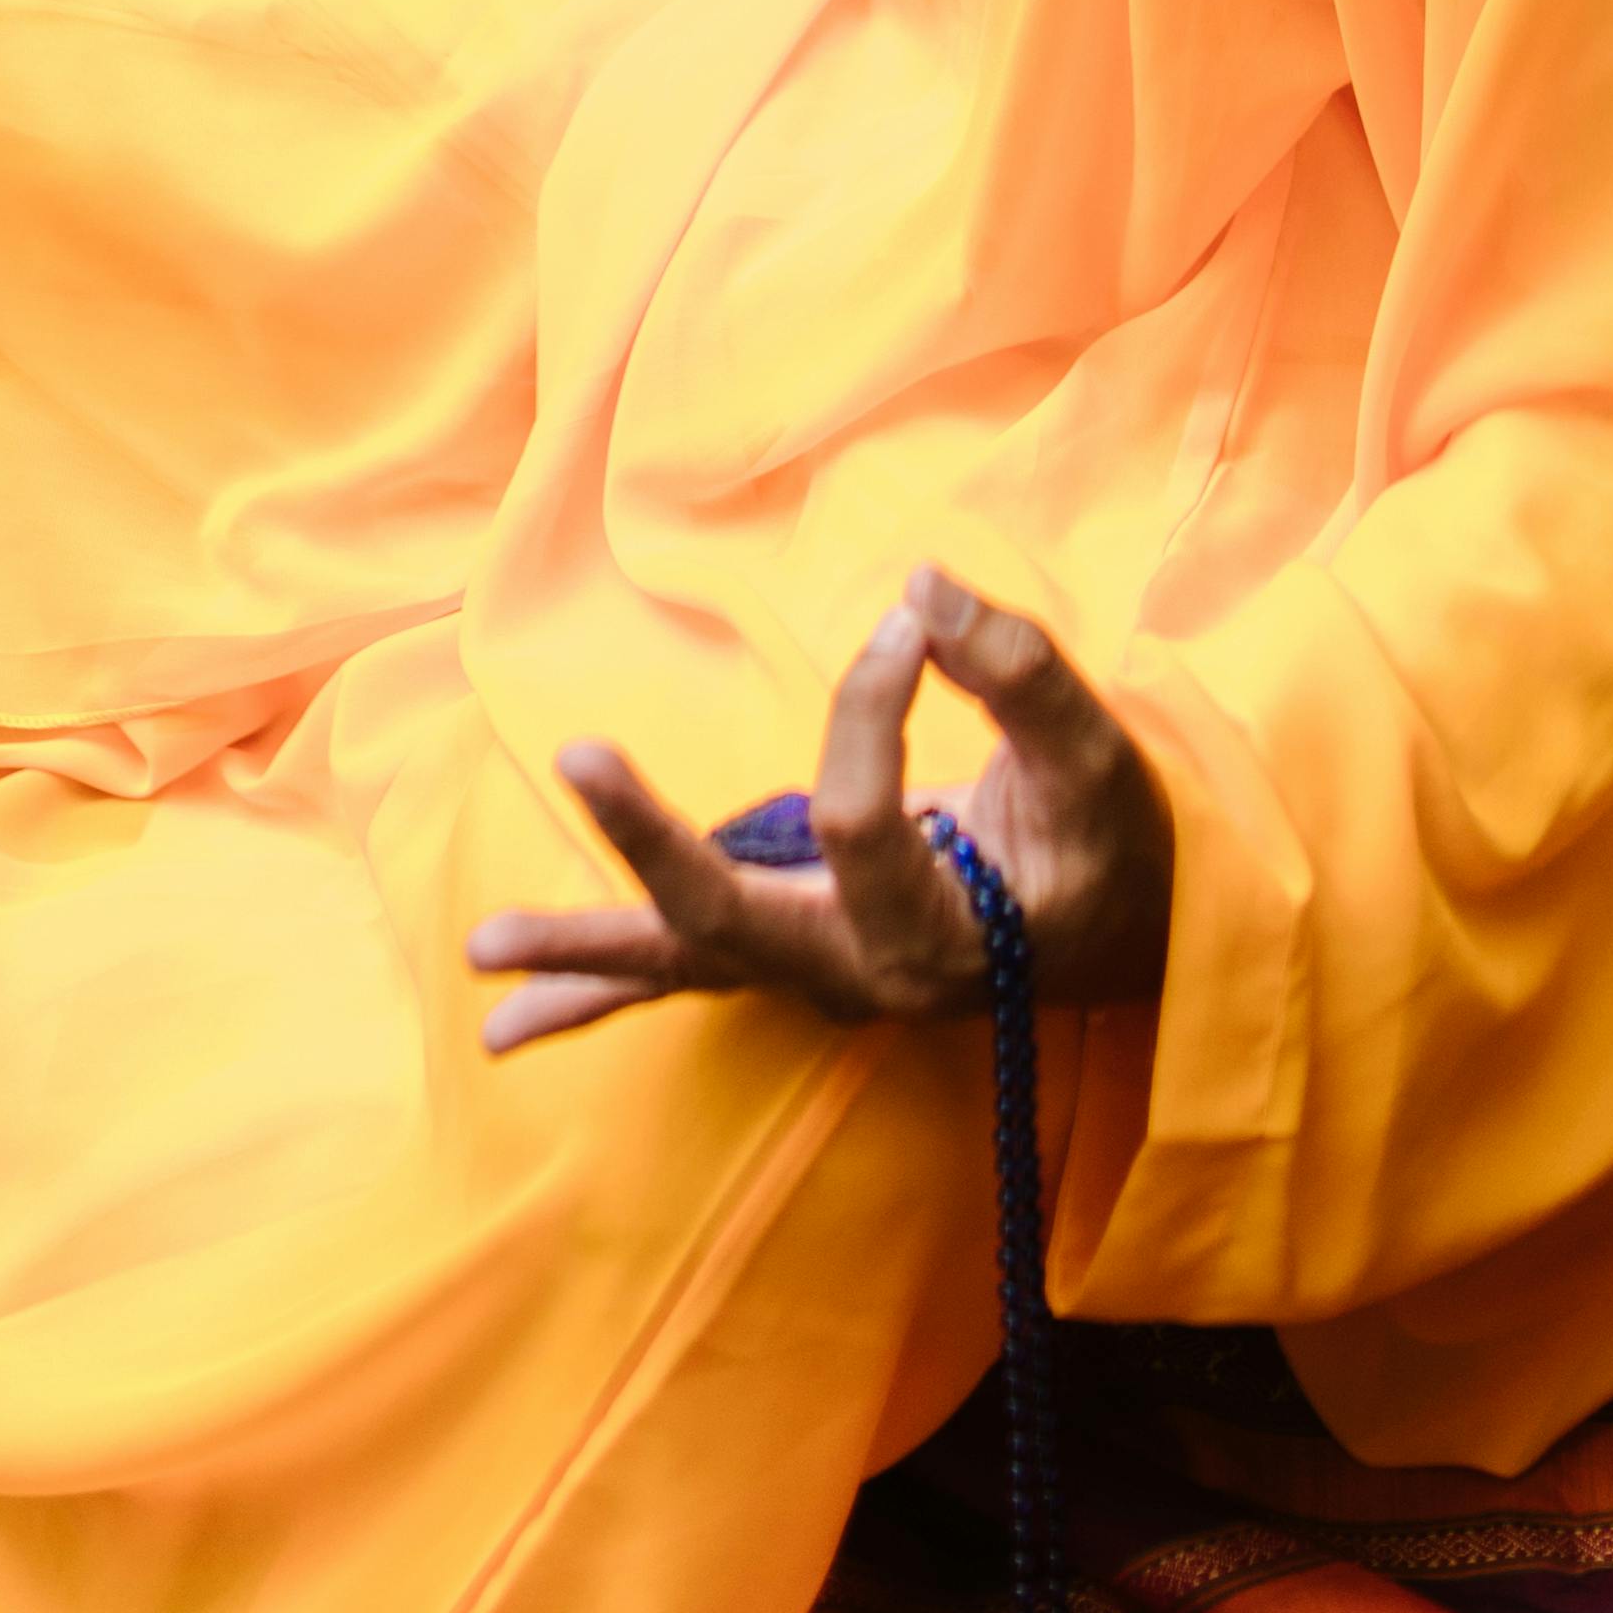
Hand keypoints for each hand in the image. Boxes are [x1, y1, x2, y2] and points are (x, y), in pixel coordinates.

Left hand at [467, 563, 1174, 1053]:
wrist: (1131, 940)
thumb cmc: (1116, 845)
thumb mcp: (1098, 755)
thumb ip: (1019, 670)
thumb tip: (922, 585)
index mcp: (938, 943)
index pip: (863, 820)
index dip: (875, 705)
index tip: (916, 621)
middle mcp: (858, 982)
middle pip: (729, 920)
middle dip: (649, 845)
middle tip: (581, 755)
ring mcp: (816, 980)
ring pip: (686, 966)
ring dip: (581, 954)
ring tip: (480, 954)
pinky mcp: (792, 958)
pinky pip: (683, 982)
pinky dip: (592, 993)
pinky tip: (500, 1028)